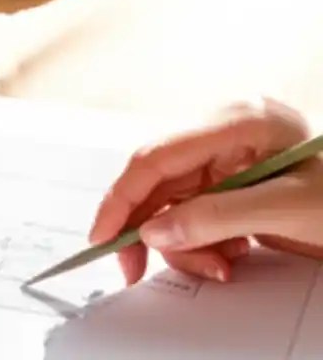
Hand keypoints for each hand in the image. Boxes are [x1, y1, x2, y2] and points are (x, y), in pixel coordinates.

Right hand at [89, 97, 322, 284]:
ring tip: (219, 266)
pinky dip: (201, 244)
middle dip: (152, 229)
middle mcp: (225, 134)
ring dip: (184, 244)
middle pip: (157, 183)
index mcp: (238, 121)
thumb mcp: (286, 210)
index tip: (103, 236)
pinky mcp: (230, 182)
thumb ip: (216, 219)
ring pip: (170, 205)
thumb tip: (154, 231)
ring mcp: (227, 158)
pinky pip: (191, 214)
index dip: (122, 197)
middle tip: (135, 268)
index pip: (156, 156)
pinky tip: (229, 255)